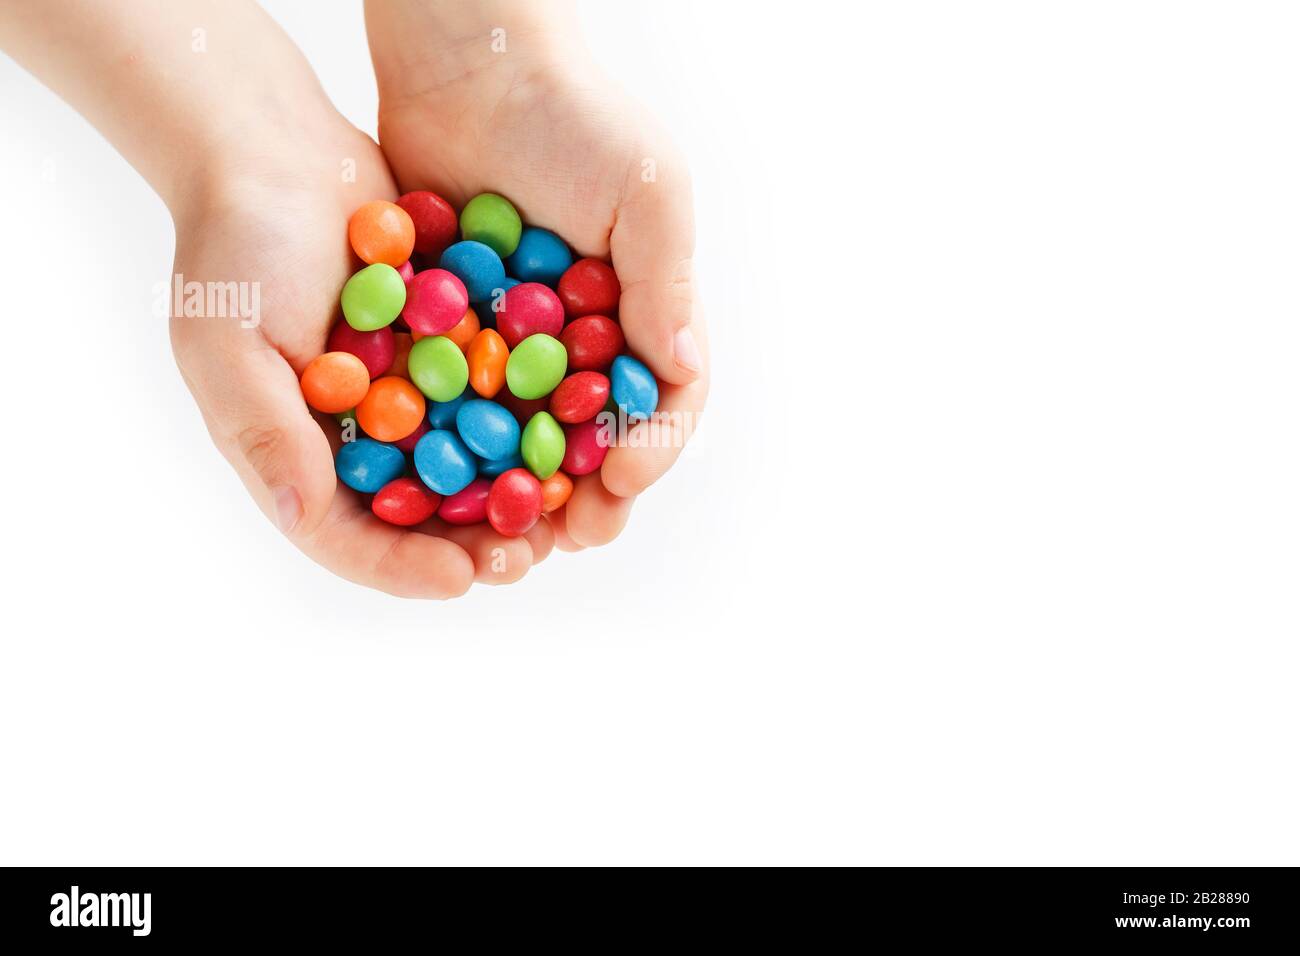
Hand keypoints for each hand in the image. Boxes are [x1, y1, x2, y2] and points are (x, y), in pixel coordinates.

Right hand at [169, 125, 553, 596]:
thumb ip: (265, 431)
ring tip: (566, 518)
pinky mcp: (452, 351)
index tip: (459, 578)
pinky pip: (497, 400)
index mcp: (299, 455)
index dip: (402, 566)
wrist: (275, 153)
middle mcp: (360, 439)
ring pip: (469, 470)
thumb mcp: (228, 345)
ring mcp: (410, 397)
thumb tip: (301, 516)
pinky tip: (579, 435)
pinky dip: (532, 422)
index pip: (349, 538)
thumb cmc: (234, 251)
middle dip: (475, 546)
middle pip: (421, 519)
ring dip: (516, 497)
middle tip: (527, 559)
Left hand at [365, 0, 708, 549]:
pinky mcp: (452, 329)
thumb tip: (680, 368)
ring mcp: (516, 338)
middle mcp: (583, 334)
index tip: (624, 473)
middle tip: (572, 537)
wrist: (470, 58)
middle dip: (588, 494)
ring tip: (511, 535)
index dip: (652, 442)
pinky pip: (458, 403)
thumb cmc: (575, 115)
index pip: (664, 396)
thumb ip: (666, 280)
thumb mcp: (647, 190)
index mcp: (641, 308)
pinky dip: (455, 446)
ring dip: (524, 493)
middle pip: (593, 435)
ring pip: (525, 436)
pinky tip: (441, 485)